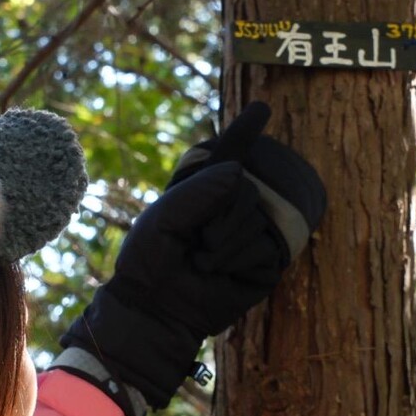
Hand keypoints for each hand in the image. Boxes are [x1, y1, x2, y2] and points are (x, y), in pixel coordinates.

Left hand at [60, 104, 325, 407]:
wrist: (154, 307)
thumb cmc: (150, 261)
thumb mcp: (163, 216)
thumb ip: (198, 189)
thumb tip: (240, 172)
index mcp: (202, 191)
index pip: (228, 156)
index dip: (245, 133)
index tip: (261, 109)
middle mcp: (230, 208)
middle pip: (247, 185)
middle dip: (220, 210)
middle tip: (194, 239)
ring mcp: (251, 235)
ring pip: (255, 215)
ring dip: (222, 241)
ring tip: (201, 260)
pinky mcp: (265, 262)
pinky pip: (261, 245)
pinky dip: (235, 259)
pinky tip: (217, 272)